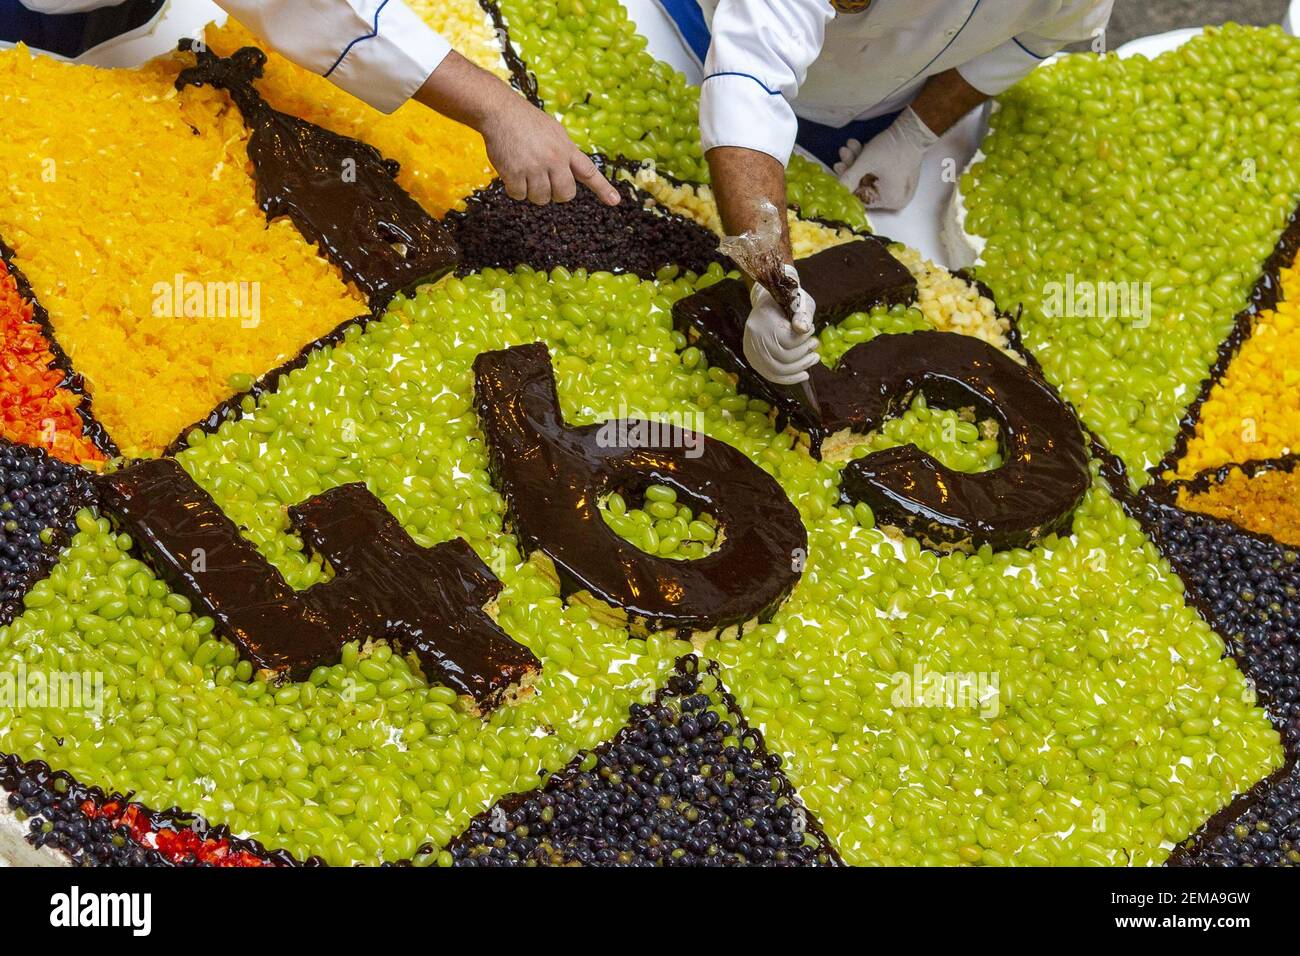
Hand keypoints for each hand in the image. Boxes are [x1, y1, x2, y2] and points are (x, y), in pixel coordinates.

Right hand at [480, 96, 619, 205]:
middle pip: (565, 194)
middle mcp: (554, 159)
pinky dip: (514, 189)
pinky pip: (519, 196)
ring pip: (541, 198)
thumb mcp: (554, 132)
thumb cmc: (526, 121)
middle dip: (556, 193)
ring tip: (525, 171)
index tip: (615, 201)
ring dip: (532, 191)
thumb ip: (564, 153)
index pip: (589, 172)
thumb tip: (569, 175)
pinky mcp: (515, 173)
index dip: (603, 189)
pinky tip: (512, 172)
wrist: (500, 111)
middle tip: (545, 181)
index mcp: (566, 148)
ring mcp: (535, 167)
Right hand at [743, 266, 819, 384]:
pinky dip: (789, 378)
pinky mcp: (752, 358)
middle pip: (783, 358)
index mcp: (763, 319)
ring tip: (814, 358)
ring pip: (777, 370)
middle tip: (816, 347)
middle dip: (804, 357)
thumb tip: (803, 329)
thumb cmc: (787, 301)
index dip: (804, 339)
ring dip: (799, 368)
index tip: (812, 329)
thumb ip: (803, 315)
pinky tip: (803, 374)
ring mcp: (750, 349)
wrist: (768, 302)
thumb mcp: (799, 301)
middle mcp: (754, 336)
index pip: (788, 340)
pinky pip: (771, 375)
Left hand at [835, 107, 937, 210]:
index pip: (861, 197)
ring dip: (858, 160)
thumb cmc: (891, 149)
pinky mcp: (898, 174)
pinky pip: (878, 171)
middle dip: (852, 167)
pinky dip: (868, 160)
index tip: (838, 169)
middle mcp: (895, 197)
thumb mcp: (865, 163)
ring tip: (850, 144)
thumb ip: (849, 178)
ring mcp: (898, 186)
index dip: (847, 183)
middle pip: (865, 185)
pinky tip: (858, 145)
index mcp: (891, 201)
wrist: (913, 129)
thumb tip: (837, 190)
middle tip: (843, 153)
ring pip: (870, 176)